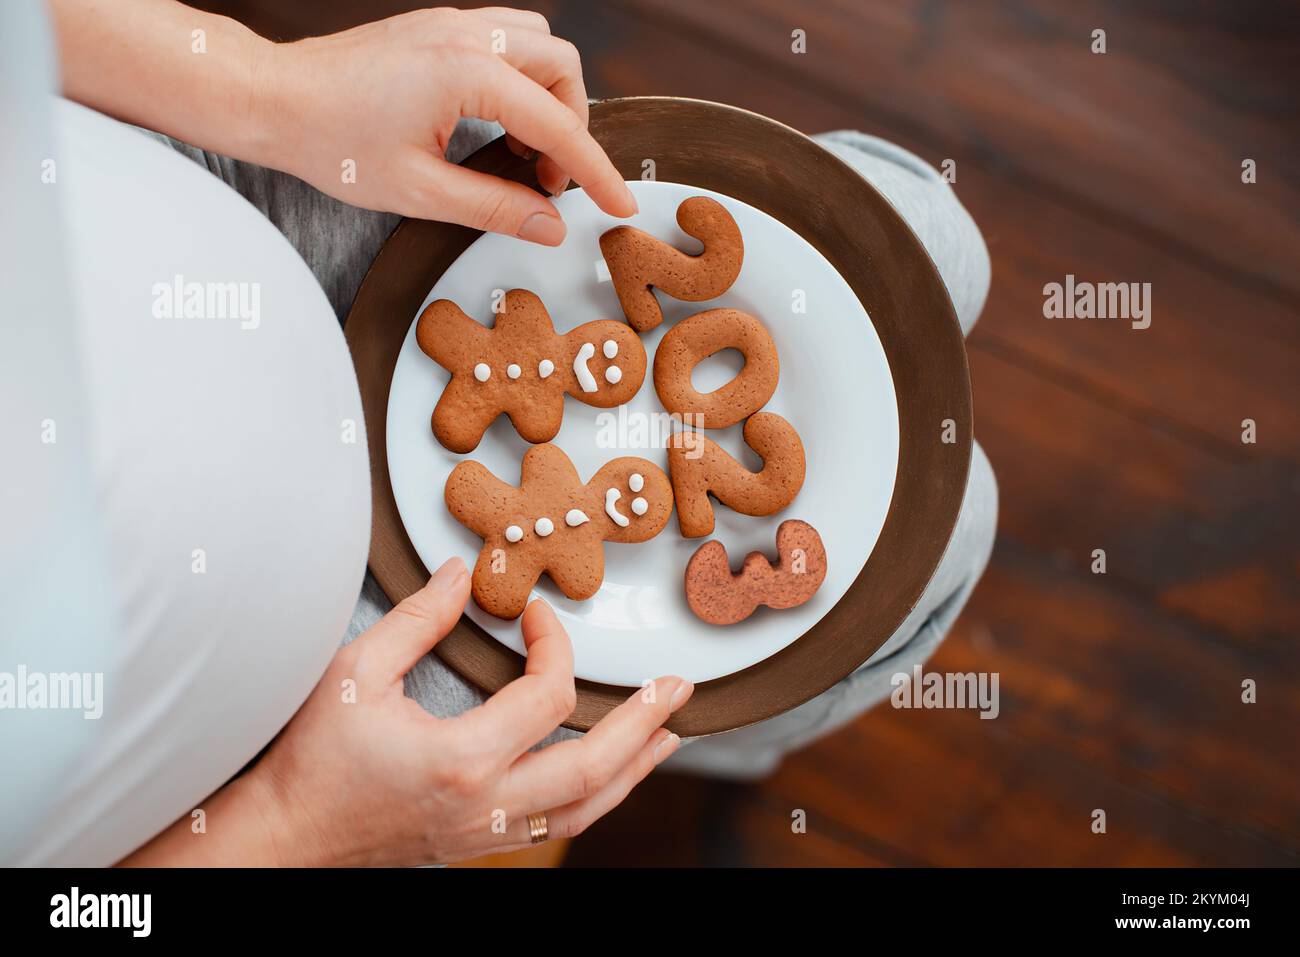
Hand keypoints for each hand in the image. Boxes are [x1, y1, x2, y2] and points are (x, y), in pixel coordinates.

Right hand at [122, 556, 690, 865]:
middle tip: (678, 688)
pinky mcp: (481, 842)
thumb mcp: (356, 672)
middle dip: (644, 722)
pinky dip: (598, 796)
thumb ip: (416, 620)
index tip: (541, 615)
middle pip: (594, 766)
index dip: (555, 644)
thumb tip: (460, 574)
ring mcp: (489, 832)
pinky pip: (559, 826)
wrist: (287, 836)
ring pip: (588, 808)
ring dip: (635, 767)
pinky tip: (611, 775)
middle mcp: (488, 805)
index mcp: (462, 759)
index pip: (546, 695)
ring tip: (670, 734)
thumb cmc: (313, 758)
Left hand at [262, 7, 636, 243]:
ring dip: (549, 98)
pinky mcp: (438, 28)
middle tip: (547, 181)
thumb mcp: (419, 191)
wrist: (273, 98)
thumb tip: (550, 225)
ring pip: (541, 45)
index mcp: (467, 72)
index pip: (558, 124)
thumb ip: (495, 208)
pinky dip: (520, 81)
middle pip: (564, 68)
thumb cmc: (330, 140)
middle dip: (572, 126)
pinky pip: (507, 40)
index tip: (619, 202)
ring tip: (522, 153)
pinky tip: (496, 123)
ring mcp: (452, 24)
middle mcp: (467, 34)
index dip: (595, 171)